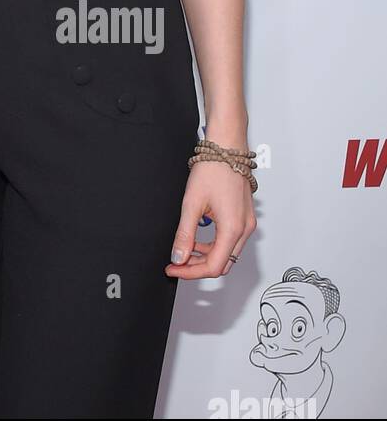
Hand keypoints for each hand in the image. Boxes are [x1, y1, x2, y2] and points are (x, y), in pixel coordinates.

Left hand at [165, 159, 255, 279]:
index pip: (214, 266)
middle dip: (198, 267)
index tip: (174, 268)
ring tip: (184, 249)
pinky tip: (198, 238)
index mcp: (233, 228)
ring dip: (205, 256)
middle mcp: (245, 229)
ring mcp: (247, 223)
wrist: (226, 148)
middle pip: (223, 263)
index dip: (191, 272)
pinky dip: (214, 244)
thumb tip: (179, 257)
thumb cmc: (212, 169)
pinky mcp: (245, 217)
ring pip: (228, 254)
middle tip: (176, 262)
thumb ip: (185, 234)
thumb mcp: (192, 204)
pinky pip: (231, 241)